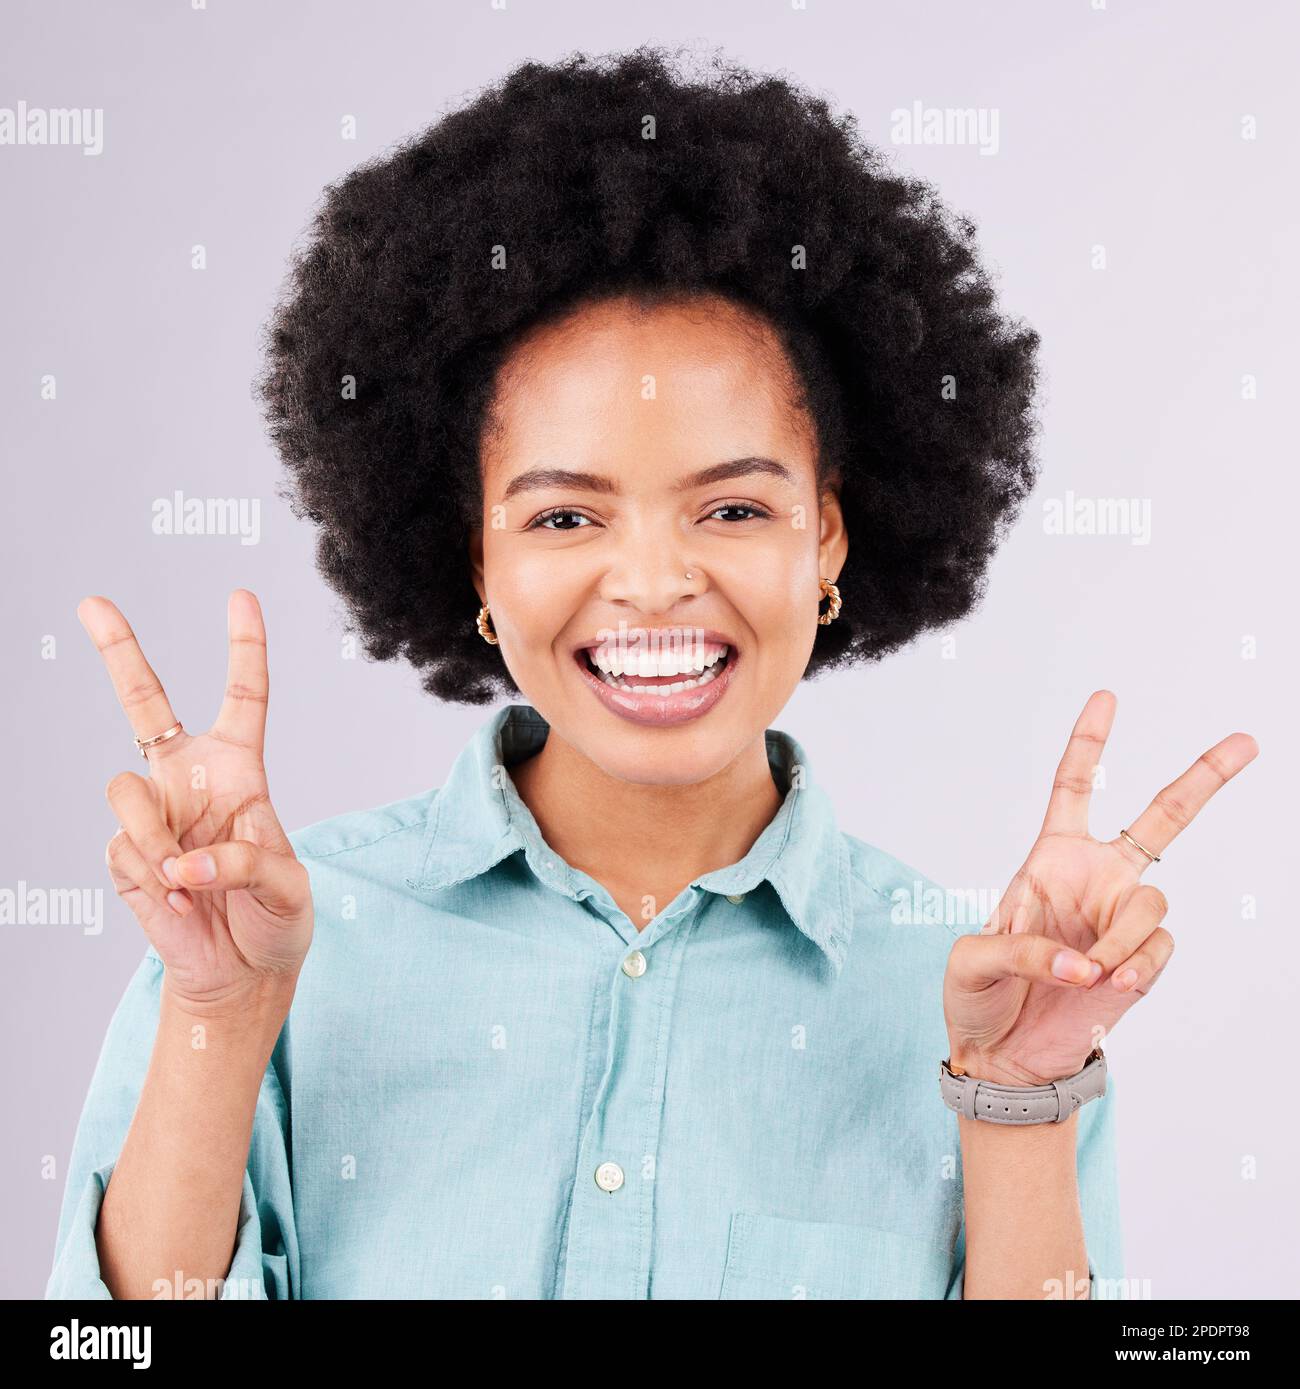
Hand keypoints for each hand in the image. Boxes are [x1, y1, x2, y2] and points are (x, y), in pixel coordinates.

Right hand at [79, 590, 312, 1014]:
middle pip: (145, 702)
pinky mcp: (124, 852)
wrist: (239, 972)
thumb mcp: (290, 888)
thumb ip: (248, 862)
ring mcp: (152, 813)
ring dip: (158, 836)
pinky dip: (155, 877)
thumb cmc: (275, 919)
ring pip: (125, 788)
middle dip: (118, 651)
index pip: (244, 696)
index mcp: (240, 770)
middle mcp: (189, 779)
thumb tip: (185, 858)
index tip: (240, 596)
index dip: (244, 646)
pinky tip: (178, 900)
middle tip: (92, 601)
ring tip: (192, 878)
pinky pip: (124, 845)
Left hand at [943, 690, 1257, 1085]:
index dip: (1090, 744)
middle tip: (1245, 742)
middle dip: (1203, 779)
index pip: (1074, 789)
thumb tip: (1081, 964)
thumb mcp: (970, 962)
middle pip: (1162, 820)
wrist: (1001, 1057)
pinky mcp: (1140, 965)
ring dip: (1121, 939)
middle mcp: (1095, 880)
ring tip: (1088, 975)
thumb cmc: (975, 998)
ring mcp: (1121, 922)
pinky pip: (1159, 951)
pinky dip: (1137, 967)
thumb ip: (1018, 951)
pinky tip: (1108, 987)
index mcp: (1048, 860)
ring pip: (1153, 903)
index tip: (1107, 697)